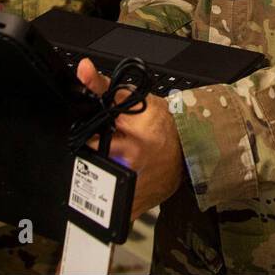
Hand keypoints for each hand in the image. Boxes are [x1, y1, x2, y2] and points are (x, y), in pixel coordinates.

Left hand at [76, 58, 183, 218]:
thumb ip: (104, 86)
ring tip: (114, 160)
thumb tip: (83, 69)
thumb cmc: (165, 125)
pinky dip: (107, 191)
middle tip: (108, 144)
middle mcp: (134, 158)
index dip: (88, 131)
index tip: (96, 129)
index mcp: (135, 130)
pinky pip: (107, 201)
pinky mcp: (133, 204)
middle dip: (92, 150)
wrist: (190, 152)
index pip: (89, 131)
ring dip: (99, 171)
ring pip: (95, 180)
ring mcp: (134, 185)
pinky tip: (118, 178)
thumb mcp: (137, 98)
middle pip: (89, 156)